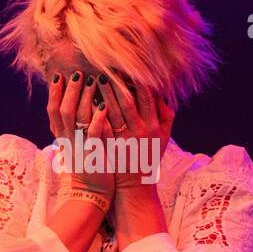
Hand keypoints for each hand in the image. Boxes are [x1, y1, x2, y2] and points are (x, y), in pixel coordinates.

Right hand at [46, 70, 113, 199]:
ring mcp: (78, 147)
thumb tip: (76, 105)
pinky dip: (97, 119)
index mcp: (62, 137)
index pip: (52, 111)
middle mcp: (67, 140)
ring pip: (75, 118)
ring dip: (83, 98)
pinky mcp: (92, 155)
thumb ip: (75, 127)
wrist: (93, 193)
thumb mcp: (76, 145)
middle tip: (77, 73)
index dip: (54, 93)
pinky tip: (104, 106)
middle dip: (69, 90)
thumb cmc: (89, 165)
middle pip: (62, 110)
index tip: (59, 76)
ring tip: (91, 81)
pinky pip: (92, 134)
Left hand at [97, 74, 174, 190]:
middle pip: (127, 101)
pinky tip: (86, 100)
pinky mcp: (108, 148)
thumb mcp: (163, 138)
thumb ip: (166, 115)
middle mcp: (139, 132)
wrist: (134, 185)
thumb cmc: (148, 157)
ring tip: (93, 78)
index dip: (138, 80)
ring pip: (112, 112)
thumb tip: (162, 92)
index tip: (129, 66)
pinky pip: (100, 126)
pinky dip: (93, 113)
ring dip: (103, 94)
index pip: (147, 97)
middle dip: (117, 83)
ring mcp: (123, 140)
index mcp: (153, 127)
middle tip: (107, 67)